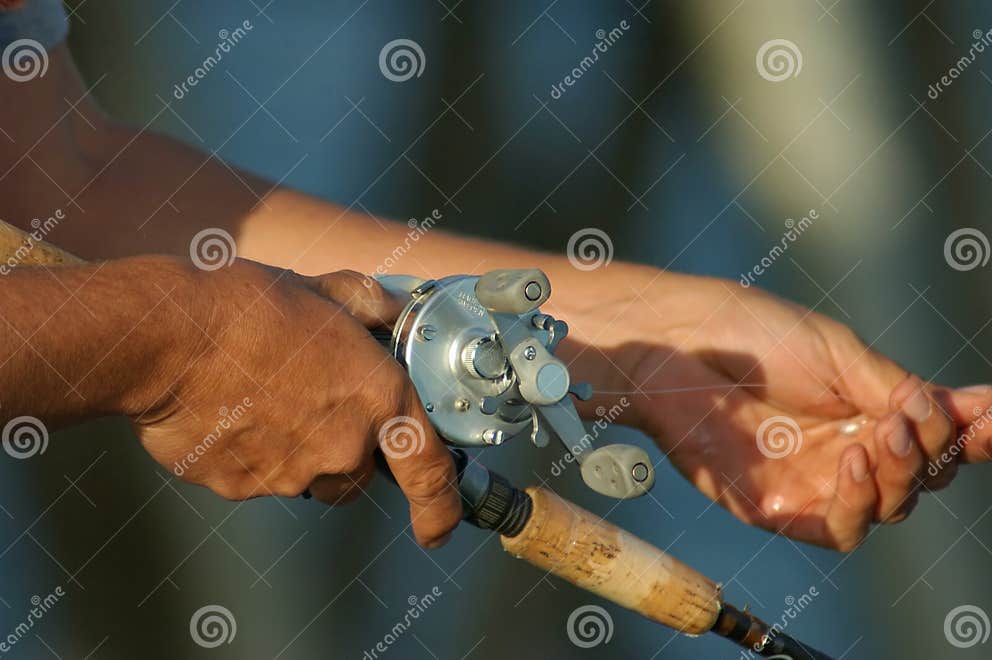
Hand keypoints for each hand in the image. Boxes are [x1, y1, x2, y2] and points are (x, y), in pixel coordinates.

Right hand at [134, 259, 460, 547]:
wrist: (169, 337)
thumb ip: (370, 305)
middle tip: (311, 403)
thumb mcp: (324, 291)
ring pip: (307, 479)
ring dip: (298, 454)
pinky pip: (256, 481)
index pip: (429, 472)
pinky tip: (229, 412)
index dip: (438, 507)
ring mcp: (290, 474)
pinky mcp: (240, 487)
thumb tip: (391, 309)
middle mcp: (343, 446)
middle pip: (357, 474)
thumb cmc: (248, 308)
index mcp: (378, 399)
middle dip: (344, 451)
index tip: (438, 526)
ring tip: (263, 401)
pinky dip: (249, 456)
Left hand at [561, 269, 991, 549]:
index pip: (930, 430)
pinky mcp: (776, 506)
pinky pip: (839, 528)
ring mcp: (811, 479)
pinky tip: (855, 462)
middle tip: (923, 416)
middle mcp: (842, 446)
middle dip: (935, 447)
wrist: (679, 344)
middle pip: (919, 474)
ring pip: (888, 506)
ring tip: (889, 432)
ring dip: (902, 473)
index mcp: (861, 405)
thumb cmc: (749, 335)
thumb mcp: (839, 351)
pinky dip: (860, 502)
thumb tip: (951, 413)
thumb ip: (894, 388)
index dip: (969, 428)